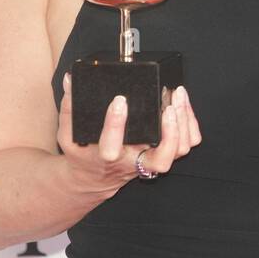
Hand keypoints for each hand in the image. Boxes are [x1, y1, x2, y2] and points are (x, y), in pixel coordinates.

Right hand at [57, 75, 202, 192]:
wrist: (94, 178)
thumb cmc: (83, 154)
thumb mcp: (68, 135)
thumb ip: (70, 106)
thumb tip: (71, 80)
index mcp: (107, 158)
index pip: (111, 148)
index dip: (116, 125)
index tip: (119, 101)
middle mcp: (133, 162)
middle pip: (160, 160)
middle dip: (169, 133)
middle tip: (168, 106)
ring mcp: (150, 160)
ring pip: (177, 151)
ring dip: (183, 124)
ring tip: (177, 96)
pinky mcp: (162, 155)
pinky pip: (185, 144)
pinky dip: (189, 125)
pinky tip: (183, 105)